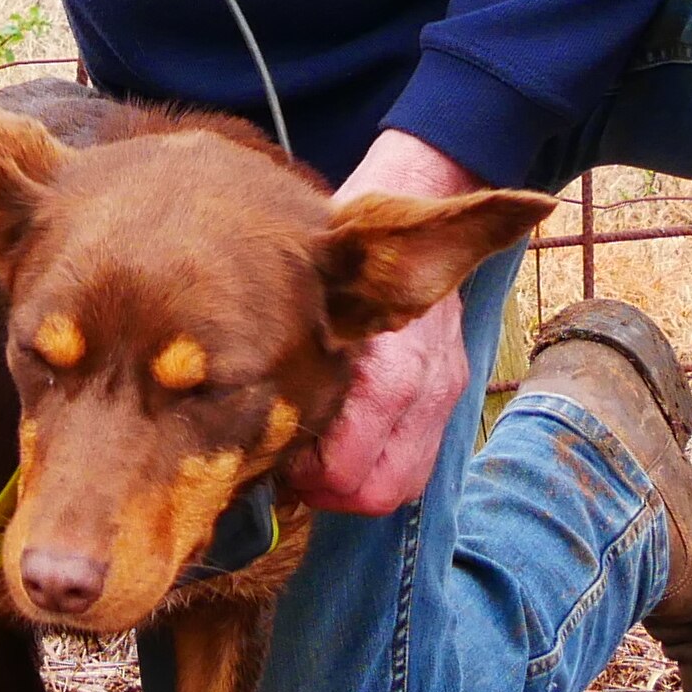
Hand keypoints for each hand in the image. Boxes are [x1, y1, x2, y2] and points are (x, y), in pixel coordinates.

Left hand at [287, 127, 478, 516]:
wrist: (418, 200)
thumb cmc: (340, 246)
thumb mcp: (303, 287)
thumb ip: (280, 351)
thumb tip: (239, 420)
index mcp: (384, 369)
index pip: (345, 471)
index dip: (301, 477)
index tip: (273, 455)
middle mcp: (421, 387)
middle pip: (372, 490)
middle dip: (324, 488)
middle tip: (289, 463)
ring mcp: (443, 392)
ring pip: (398, 485)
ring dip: (353, 482)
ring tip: (317, 454)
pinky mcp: (452, 392)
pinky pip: (419, 464)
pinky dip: (381, 464)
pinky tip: (350, 440)